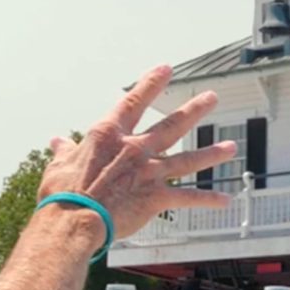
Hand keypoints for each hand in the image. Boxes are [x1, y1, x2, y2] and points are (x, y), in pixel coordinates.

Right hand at [39, 65, 235, 235]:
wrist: (74, 220)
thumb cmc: (63, 193)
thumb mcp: (60, 165)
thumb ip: (65, 150)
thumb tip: (58, 141)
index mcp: (109, 135)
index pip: (134, 102)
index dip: (150, 84)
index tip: (166, 69)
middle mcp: (135, 148)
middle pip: (171, 124)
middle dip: (194, 110)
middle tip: (212, 97)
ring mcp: (149, 172)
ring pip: (188, 159)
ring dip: (211, 154)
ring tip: (231, 147)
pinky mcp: (156, 197)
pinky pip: (187, 198)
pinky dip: (207, 200)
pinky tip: (225, 200)